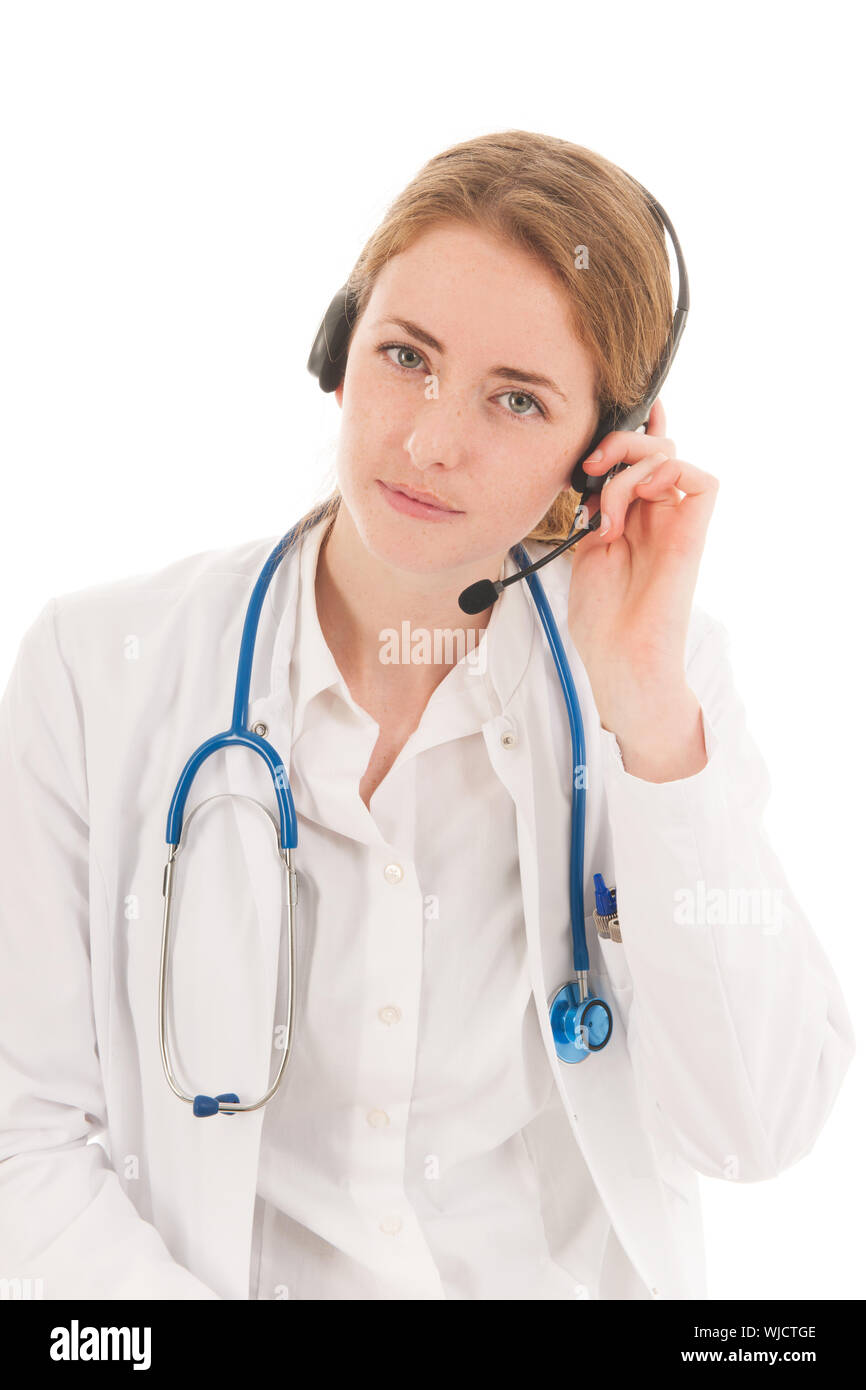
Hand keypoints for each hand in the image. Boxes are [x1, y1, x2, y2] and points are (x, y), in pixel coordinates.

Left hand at [566, 400, 719, 777]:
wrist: (619, 658)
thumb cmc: (603, 619)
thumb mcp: (587, 549)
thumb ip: (598, 508)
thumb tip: (595, 474)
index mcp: (636, 518)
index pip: (644, 458)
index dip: (632, 429)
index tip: (602, 419)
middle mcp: (660, 515)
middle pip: (657, 446)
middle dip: (619, 442)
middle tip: (591, 469)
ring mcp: (678, 524)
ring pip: (672, 455)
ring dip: (630, 468)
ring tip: (607, 513)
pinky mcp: (693, 535)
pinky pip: (701, 481)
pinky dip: (665, 474)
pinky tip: (634, 504)